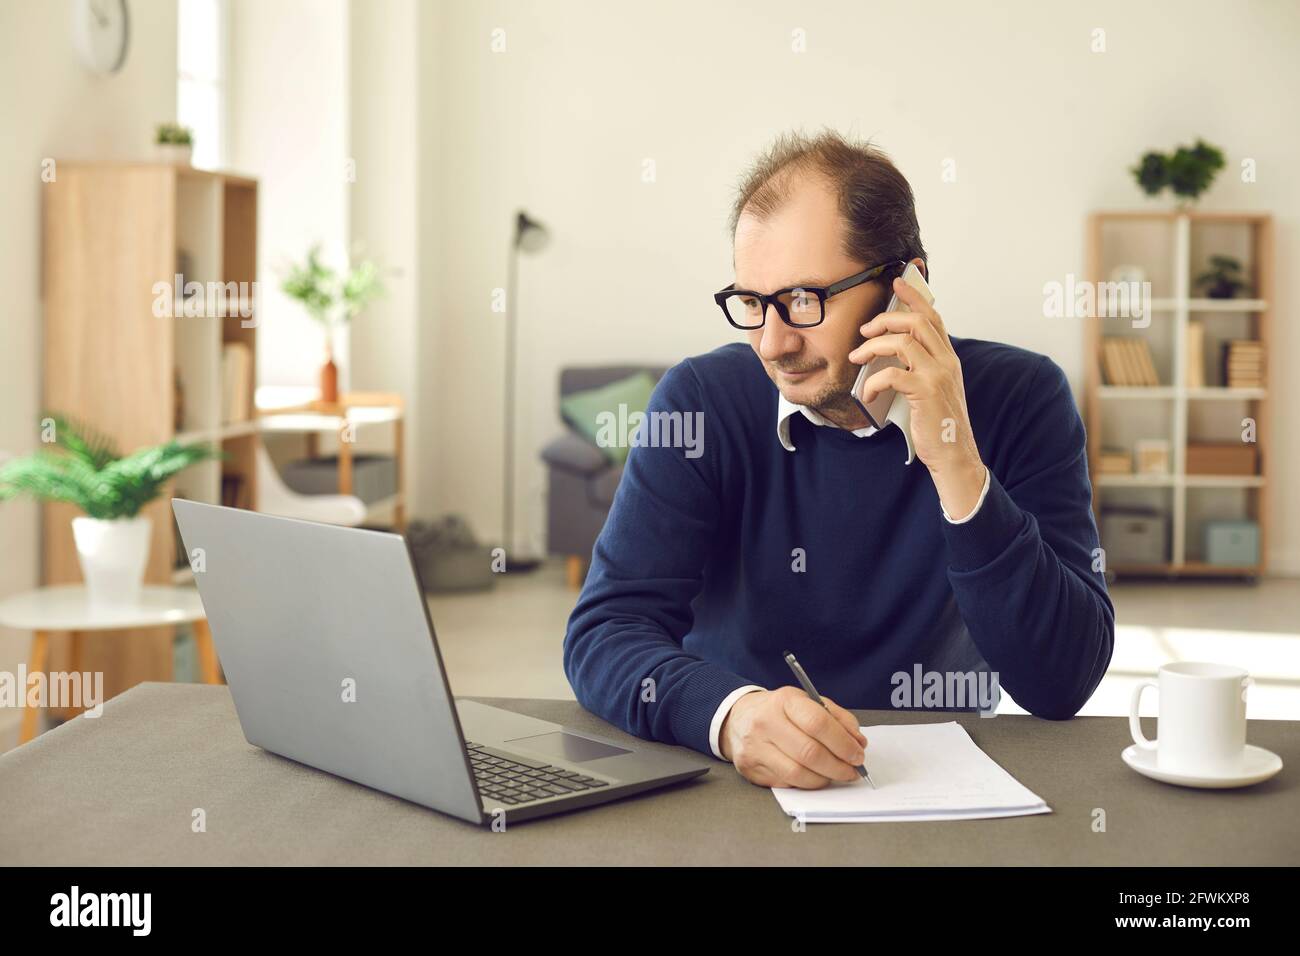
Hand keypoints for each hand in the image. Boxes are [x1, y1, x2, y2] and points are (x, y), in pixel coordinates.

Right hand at [719, 687, 867, 787]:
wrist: (739, 718)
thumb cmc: (780, 711)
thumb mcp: (808, 702)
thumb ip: (836, 718)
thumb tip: (858, 743)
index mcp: (784, 701)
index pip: (818, 723)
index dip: (843, 743)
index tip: (858, 754)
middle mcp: (766, 722)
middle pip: (809, 753)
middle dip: (838, 766)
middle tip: (852, 771)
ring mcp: (755, 747)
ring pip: (798, 774)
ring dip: (824, 779)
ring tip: (835, 775)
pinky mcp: (750, 769)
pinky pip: (786, 783)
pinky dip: (807, 783)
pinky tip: (814, 776)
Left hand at [849, 275, 987, 518]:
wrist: (953, 455)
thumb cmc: (937, 424)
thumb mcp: (931, 389)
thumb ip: (919, 368)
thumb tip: (890, 353)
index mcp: (948, 358)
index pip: (932, 317)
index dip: (914, 297)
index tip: (896, 283)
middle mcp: (946, 362)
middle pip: (916, 322)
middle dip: (886, 319)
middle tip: (865, 330)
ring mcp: (938, 376)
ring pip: (902, 342)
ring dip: (873, 347)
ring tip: (857, 359)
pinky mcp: (925, 393)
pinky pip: (892, 374)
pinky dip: (873, 381)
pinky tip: (866, 394)